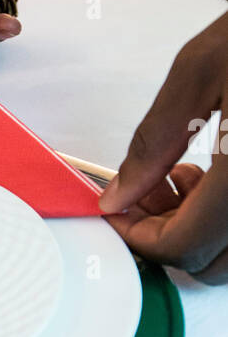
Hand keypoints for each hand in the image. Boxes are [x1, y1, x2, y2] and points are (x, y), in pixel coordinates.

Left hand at [99, 12, 227, 283]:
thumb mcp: (201, 71)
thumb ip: (154, 143)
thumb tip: (120, 193)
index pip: (185, 247)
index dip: (138, 236)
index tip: (118, 211)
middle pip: (214, 265)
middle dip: (170, 236)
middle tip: (147, 192)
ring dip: (202, 232)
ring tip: (184, 177)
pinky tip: (219, 174)